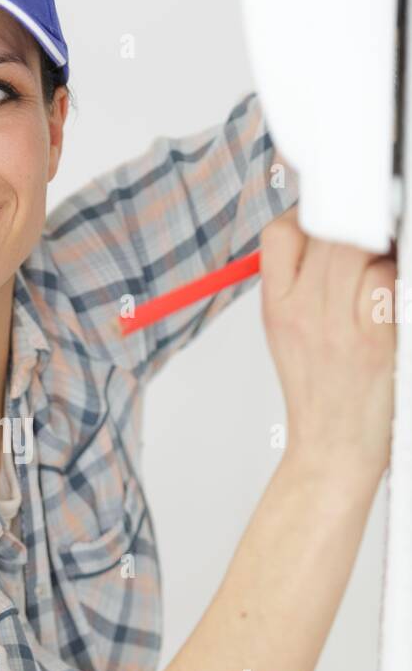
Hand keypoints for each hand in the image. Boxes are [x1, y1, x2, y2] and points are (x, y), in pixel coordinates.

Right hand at [259, 208, 395, 485]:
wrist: (331, 452)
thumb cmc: (319, 396)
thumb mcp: (287, 336)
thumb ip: (297, 286)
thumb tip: (328, 235)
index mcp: (276, 307)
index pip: (280, 234)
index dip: (309, 218)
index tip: (329, 226)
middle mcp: (301, 311)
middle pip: (327, 232)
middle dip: (354, 229)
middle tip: (372, 245)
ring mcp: (336, 324)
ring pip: (359, 249)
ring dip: (379, 253)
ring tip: (382, 278)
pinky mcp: (372, 340)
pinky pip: (385, 280)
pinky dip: (395, 281)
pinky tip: (393, 302)